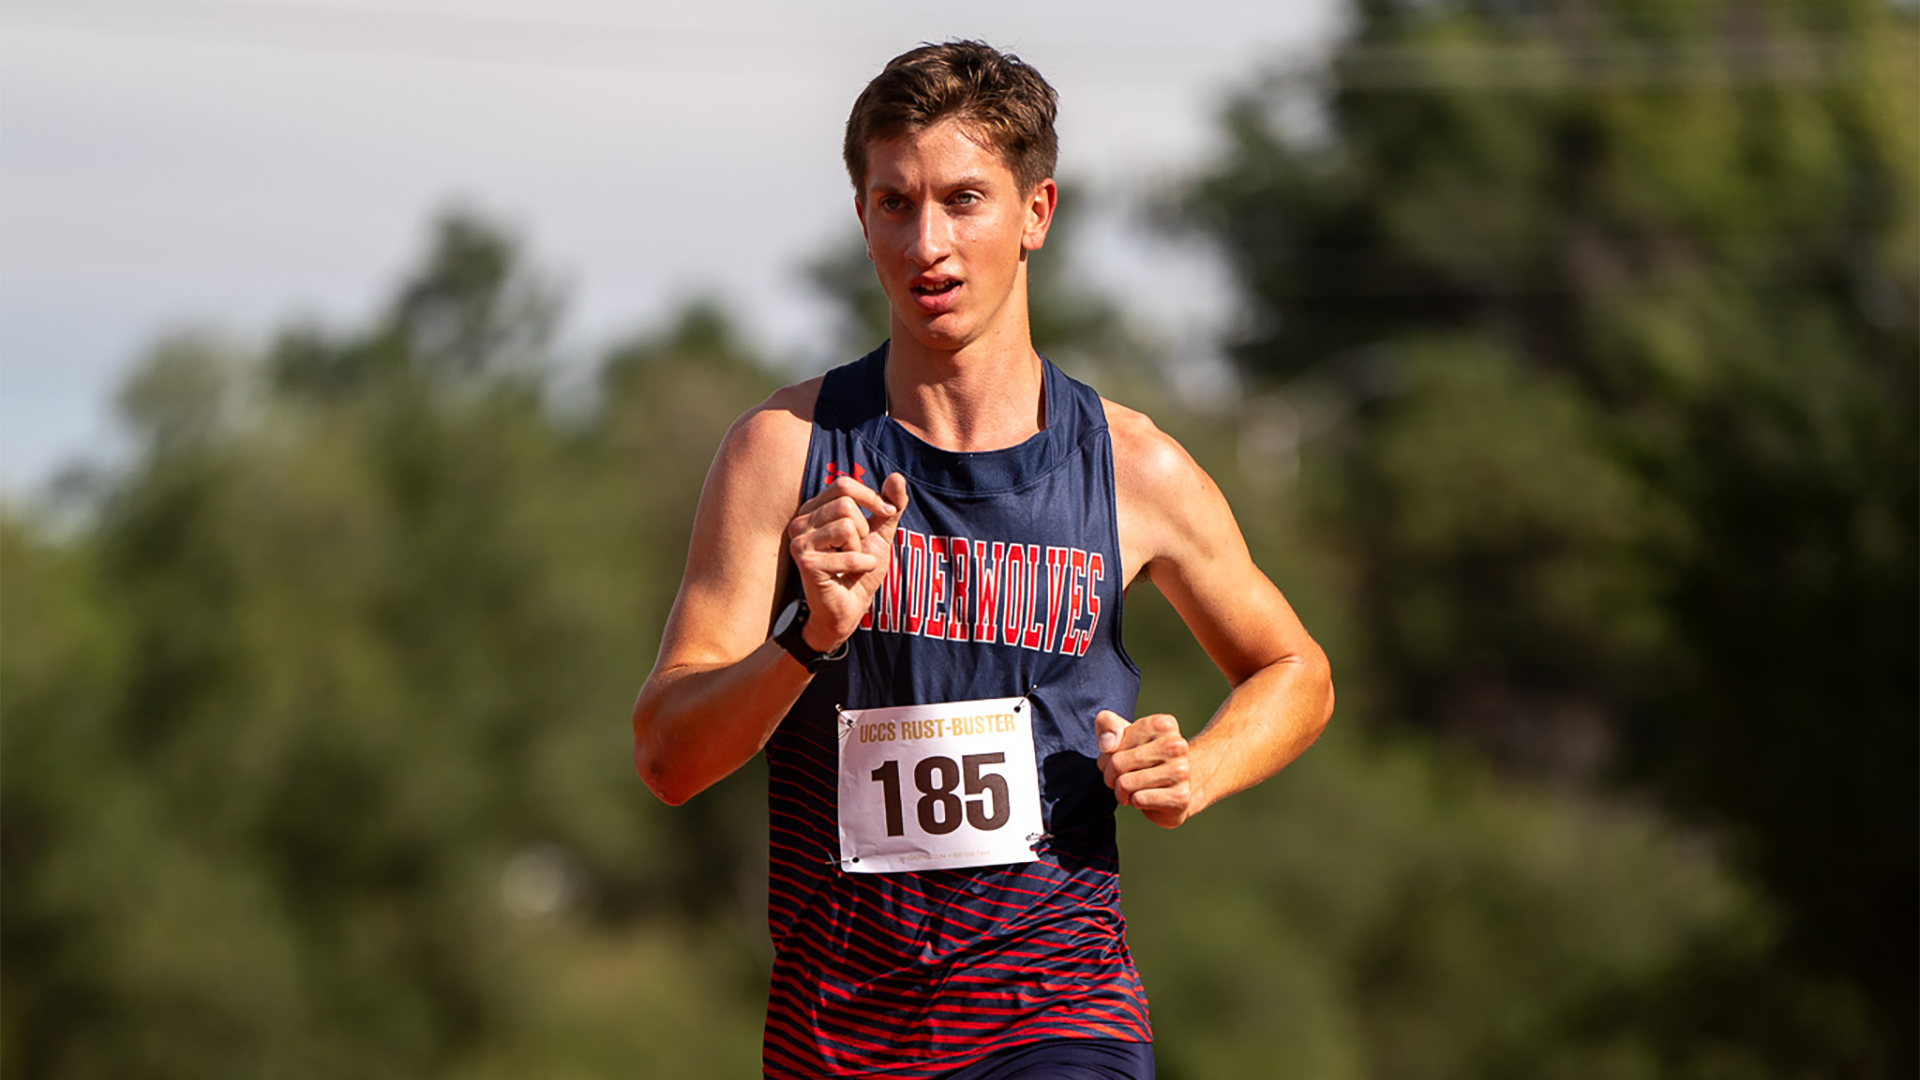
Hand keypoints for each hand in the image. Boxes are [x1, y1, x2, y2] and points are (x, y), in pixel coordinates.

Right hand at [787, 472, 908, 649]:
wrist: (849, 608)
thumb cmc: (860, 570)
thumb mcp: (880, 533)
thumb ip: (889, 505)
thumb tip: (897, 476)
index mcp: (813, 510)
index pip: (843, 485)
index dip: (870, 497)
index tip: (887, 514)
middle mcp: (800, 522)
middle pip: (845, 504)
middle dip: (863, 529)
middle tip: (856, 550)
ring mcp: (799, 542)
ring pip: (846, 525)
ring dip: (860, 549)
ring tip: (849, 563)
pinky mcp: (806, 563)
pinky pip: (849, 553)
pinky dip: (862, 565)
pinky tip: (851, 576)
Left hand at [1096, 710, 1197, 828]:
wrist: (1175, 789)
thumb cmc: (1143, 758)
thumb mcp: (1123, 735)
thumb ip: (1107, 725)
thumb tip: (1108, 744)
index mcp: (1163, 724)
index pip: (1113, 742)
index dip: (1108, 755)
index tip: (1122, 757)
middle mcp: (1176, 745)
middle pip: (1117, 763)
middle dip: (1111, 775)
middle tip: (1122, 777)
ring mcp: (1181, 771)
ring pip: (1125, 784)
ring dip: (1121, 791)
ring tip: (1133, 788)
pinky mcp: (1180, 796)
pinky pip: (1138, 800)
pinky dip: (1135, 802)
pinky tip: (1146, 798)